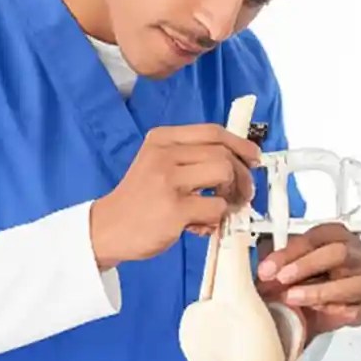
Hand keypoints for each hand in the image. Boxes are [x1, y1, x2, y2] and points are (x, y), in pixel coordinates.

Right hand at [89, 124, 261, 268]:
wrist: (106, 229)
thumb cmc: (140, 199)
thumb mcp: (158, 164)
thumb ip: (192, 158)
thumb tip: (241, 159)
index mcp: (162, 140)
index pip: (212, 132)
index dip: (240, 144)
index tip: (254, 158)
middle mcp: (164, 155)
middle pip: (223, 154)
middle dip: (242, 176)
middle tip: (241, 195)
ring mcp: (168, 182)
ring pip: (224, 175)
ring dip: (232, 196)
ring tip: (220, 209)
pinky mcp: (173, 210)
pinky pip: (216, 207)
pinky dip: (217, 218)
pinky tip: (201, 225)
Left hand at [256, 223, 360, 336]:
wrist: (304, 312)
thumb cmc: (298, 281)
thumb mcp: (282, 264)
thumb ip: (273, 257)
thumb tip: (251, 258)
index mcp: (337, 235)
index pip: (318, 237)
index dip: (291, 251)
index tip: (269, 266)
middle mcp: (356, 255)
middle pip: (339, 253)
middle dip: (306, 266)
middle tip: (281, 278)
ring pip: (353, 283)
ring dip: (319, 291)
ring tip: (293, 298)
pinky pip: (358, 309)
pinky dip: (336, 310)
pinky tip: (317, 311)